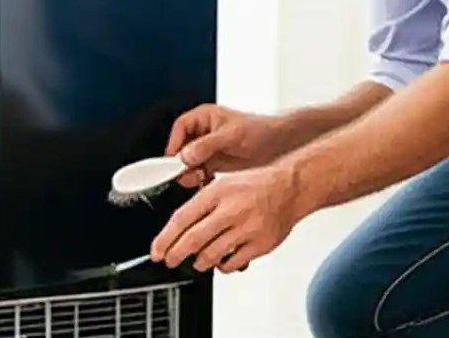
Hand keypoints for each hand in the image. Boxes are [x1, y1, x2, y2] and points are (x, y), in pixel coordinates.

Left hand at [150, 165, 304, 272]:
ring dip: (199, 262)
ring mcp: (246, 229)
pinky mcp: (259, 245)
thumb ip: (202, 203)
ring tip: (197, 260)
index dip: (165, 238)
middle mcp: (231, 210)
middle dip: (176, 254)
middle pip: (193, 240)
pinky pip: (232, 264)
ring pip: (211, 255)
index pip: (183, 218)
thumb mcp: (224, 182)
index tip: (157, 250)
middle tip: (169, 260)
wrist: (291, 188)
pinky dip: (222, 266)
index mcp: (218, 192)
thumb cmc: (257, 185)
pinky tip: (221, 260)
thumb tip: (176, 228)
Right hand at [165, 105, 288, 187]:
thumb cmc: (261, 130)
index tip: (176, 159)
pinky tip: (206, 182)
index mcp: (205, 117)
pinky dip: (198, 179)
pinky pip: (197, 172)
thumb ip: (208, 144)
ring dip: (189, 172)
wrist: (280, 145)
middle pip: (180, 147)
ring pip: (187, 162)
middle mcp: (203, 133)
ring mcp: (208, 149)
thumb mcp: (232, 135)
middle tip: (186, 173)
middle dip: (181, 161)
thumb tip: (186, 155)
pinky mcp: (214, 164)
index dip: (175, 143)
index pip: (181, 128)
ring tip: (199, 178)